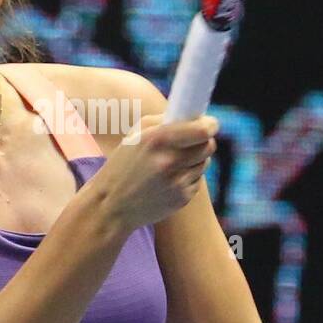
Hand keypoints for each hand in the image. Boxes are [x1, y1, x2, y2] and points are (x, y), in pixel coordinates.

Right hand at [89, 111, 218, 232]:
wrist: (112, 205)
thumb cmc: (123, 164)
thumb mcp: (136, 135)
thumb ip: (165, 121)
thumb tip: (195, 117)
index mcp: (156, 140)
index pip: (201, 131)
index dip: (210, 125)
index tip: (210, 124)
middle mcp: (169, 161)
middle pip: (208, 146)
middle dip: (204, 141)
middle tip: (194, 141)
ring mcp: (177, 182)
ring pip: (204, 163)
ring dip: (195, 160)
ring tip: (173, 162)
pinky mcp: (182, 198)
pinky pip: (197, 180)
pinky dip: (188, 177)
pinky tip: (169, 180)